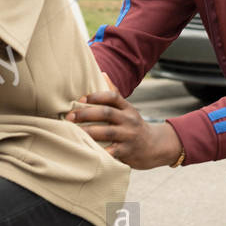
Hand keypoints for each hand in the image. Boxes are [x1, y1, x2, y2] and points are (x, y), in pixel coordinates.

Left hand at [66, 88, 183, 168]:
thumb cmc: (134, 126)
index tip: (80, 99)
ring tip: (73, 132)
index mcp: (127, 108)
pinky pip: (112, 152)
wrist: (156, 146)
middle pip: (107, 113)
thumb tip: (102, 74)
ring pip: (107, 132)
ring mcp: (129, 136)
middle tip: (69, 117)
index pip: (113, 97)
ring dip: (88, 132)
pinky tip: (87, 151)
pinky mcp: (128, 152)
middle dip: (86, 114)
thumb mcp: (128, 109)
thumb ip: (114, 94)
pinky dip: (100, 152)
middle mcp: (129, 120)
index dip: (96, 96)